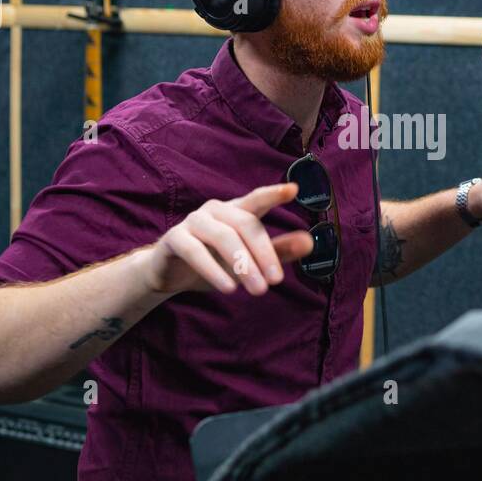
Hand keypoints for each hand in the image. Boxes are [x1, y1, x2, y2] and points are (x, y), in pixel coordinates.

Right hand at [139, 182, 313, 296]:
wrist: (171, 275)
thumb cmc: (215, 261)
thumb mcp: (249, 259)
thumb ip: (279, 251)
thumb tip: (310, 242)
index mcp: (236, 211)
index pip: (257, 199)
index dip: (274, 194)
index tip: (294, 190)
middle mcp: (216, 211)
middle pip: (246, 225)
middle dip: (263, 254)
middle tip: (275, 283)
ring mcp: (193, 222)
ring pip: (223, 237)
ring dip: (242, 264)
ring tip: (257, 290)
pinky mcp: (174, 239)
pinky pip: (194, 251)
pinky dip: (213, 269)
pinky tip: (228, 288)